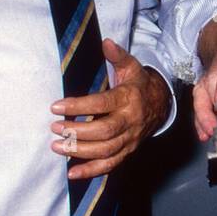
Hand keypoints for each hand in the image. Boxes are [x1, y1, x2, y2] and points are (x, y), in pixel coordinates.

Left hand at [50, 38, 169, 179]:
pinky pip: (110, 165)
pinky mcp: (128, 152)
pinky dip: (91, 172)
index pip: (102, 103)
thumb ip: (118, 56)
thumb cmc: (139, 84)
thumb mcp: (132, 67)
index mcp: (128, 99)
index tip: (56, 107)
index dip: (78, 105)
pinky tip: (72, 173)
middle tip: (55, 128)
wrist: (161, 104)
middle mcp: (130, 121)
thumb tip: (105, 42)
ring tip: (57, 146)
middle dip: (78, 132)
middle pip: (104, 131)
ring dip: (80, 152)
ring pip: (106, 151)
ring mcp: (130, 139)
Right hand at [193, 9, 216, 141]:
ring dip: (202, 113)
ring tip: (207, 133)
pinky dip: (203, 115)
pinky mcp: (216, 85)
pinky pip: (205, 99)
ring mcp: (216, 72)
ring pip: (202, 92)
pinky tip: (206, 130)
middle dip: (208, 105)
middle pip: (209, 81)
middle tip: (215, 127)